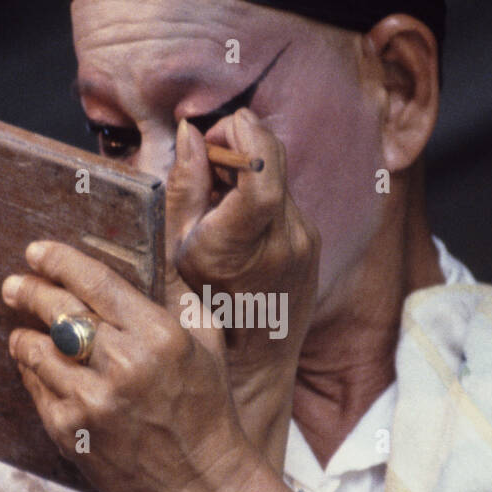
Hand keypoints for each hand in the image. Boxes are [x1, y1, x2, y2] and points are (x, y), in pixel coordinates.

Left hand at [2, 240, 265, 491]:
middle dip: (29, 291)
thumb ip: (177, 293)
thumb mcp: (207, 341)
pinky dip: (33, 372)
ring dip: (24, 335)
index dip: (59, 261)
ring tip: (22, 330)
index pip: (95, 283)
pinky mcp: (71, 431)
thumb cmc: (208, 408)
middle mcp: (123, 365)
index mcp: (159, 336)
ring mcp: (93, 401)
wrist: (202, 483)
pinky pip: (36, 387)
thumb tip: (153, 248)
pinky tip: (39, 368)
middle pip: (58, 311)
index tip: (37, 252)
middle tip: (15, 285)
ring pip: (37, 349)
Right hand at [165, 109, 319, 443]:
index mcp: (247, 239)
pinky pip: (286, 198)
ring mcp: (307, 238)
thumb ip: (185, 188)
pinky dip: (260, 193)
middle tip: (208, 159)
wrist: (253, 359)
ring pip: (280, 174)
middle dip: (238, 143)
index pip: (261, 163)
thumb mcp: (178, 250)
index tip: (215, 132)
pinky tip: (238, 219)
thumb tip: (191, 133)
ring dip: (248, 169)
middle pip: (273, 157)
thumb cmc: (203, 309)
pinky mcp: (314, 240)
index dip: (240, 134)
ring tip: (217, 196)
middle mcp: (287, 236)